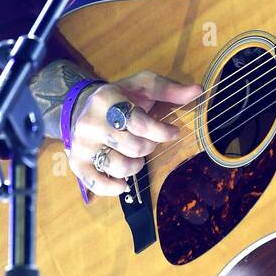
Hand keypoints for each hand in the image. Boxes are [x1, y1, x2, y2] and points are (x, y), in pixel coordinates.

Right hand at [69, 69, 202, 196]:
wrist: (81, 107)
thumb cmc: (120, 97)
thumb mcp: (143, 87)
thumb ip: (170, 90)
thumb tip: (198, 91)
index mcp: (108, 100)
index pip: (141, 124)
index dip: (163, 132)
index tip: (174, 132)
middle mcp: (91, 123)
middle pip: (134, 147)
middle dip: (149, 146)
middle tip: (148, 141)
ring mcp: (82, 145)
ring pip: (119, 167)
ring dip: (136, 166)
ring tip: (136, 156)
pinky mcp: (76, 162)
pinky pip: (96, 183)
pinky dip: (113, 188)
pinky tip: (124, 184)